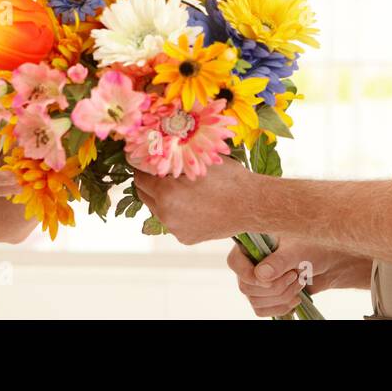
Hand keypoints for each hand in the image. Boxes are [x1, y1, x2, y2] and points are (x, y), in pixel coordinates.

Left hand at [132, 158, 255, 244]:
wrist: (252, 205)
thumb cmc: (228, 178)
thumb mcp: (198, 161)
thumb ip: (174, 160)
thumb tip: (156, 152)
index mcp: (166, 192)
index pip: (139, 177)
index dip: (142, 166)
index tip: (147, 161)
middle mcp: (166, 214)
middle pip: (144, 194)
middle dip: (149, 183)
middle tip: (160, 172)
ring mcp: (175, 229)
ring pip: (158, 209)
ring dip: (162, 198)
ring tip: (180, 188)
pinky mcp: (186, 238)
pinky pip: (173, 222)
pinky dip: (177, 212)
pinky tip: (193, 203)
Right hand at [227, 238, 366, 317]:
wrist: (327, 262)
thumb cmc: (312, 248)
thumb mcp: (297, 250)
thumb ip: (279, 261)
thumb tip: (260, 276)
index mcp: (252, 244)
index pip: (234, 262)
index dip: (249, 275)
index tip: (271, 278)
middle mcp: (250, 262)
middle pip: (246, 286)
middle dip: (275, 287)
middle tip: (295, 276)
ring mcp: (256, 281)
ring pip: (255, 301)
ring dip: (281, 297)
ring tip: (298, 283)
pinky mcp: (265, 295)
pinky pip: (262, 310)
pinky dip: (280, 307)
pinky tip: (295, 298)